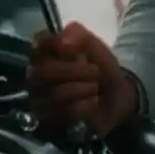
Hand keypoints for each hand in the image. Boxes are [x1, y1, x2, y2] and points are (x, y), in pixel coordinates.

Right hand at [25, 22, 139, 136]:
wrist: (116, 101)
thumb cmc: (101, 70)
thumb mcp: (97, 48)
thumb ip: (81, 36)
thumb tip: (64, 39)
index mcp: (48, 52)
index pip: (38, 42)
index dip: (57, 45)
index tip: (76, 50)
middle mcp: (38, 73)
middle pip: (44, 71)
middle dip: (75, 71)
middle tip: (95, 72)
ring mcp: (39, 97)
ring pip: (55, 94)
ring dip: (83, 89)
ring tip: (95, 88)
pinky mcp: (48, 118)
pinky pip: (63, 113)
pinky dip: (83, 107)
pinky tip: (92, 103)